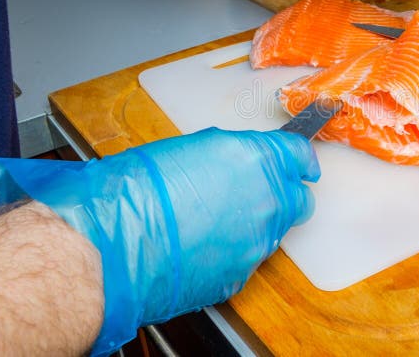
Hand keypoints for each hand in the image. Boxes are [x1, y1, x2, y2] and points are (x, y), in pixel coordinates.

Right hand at [0, 128, 317, 355]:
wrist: (116, 241)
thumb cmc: (141, 187)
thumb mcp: (194, 146)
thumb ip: (235, 153)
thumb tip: (246, 158)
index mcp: (257, 158)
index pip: (300, 154)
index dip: (301, 159)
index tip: (302, 164)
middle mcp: (268, 198)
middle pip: (299, 198)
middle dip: (286, 194)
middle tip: (258, 194)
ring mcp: (258, 239)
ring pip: (275, 230)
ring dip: (258, 222)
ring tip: (216, 220)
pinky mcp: (244, 272)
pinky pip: (250, 257)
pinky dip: (236, 249)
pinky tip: (204, 245)